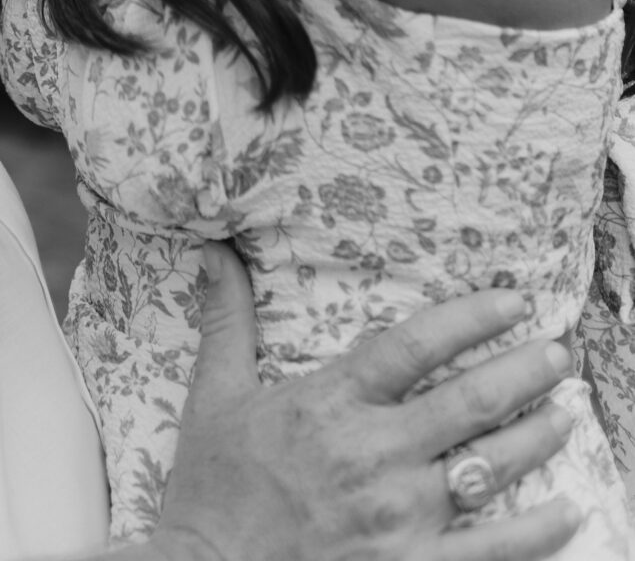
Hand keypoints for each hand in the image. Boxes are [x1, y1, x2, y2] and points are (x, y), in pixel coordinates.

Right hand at [153, 245, 579, 560]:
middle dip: (523, 372)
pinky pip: (492, 550)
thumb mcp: (214, 395)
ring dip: (537, 436)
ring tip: (567, 414)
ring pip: (489, 466)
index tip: (511, 301)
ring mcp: (398, 516)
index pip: (414, 345)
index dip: (469, 318)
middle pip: (468, 401)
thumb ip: (226, 320)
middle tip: (558, 353)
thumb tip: (215, 249)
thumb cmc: (212, 489)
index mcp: (330, 403)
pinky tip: (568, 512)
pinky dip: (537, 531)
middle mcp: (373, 453)